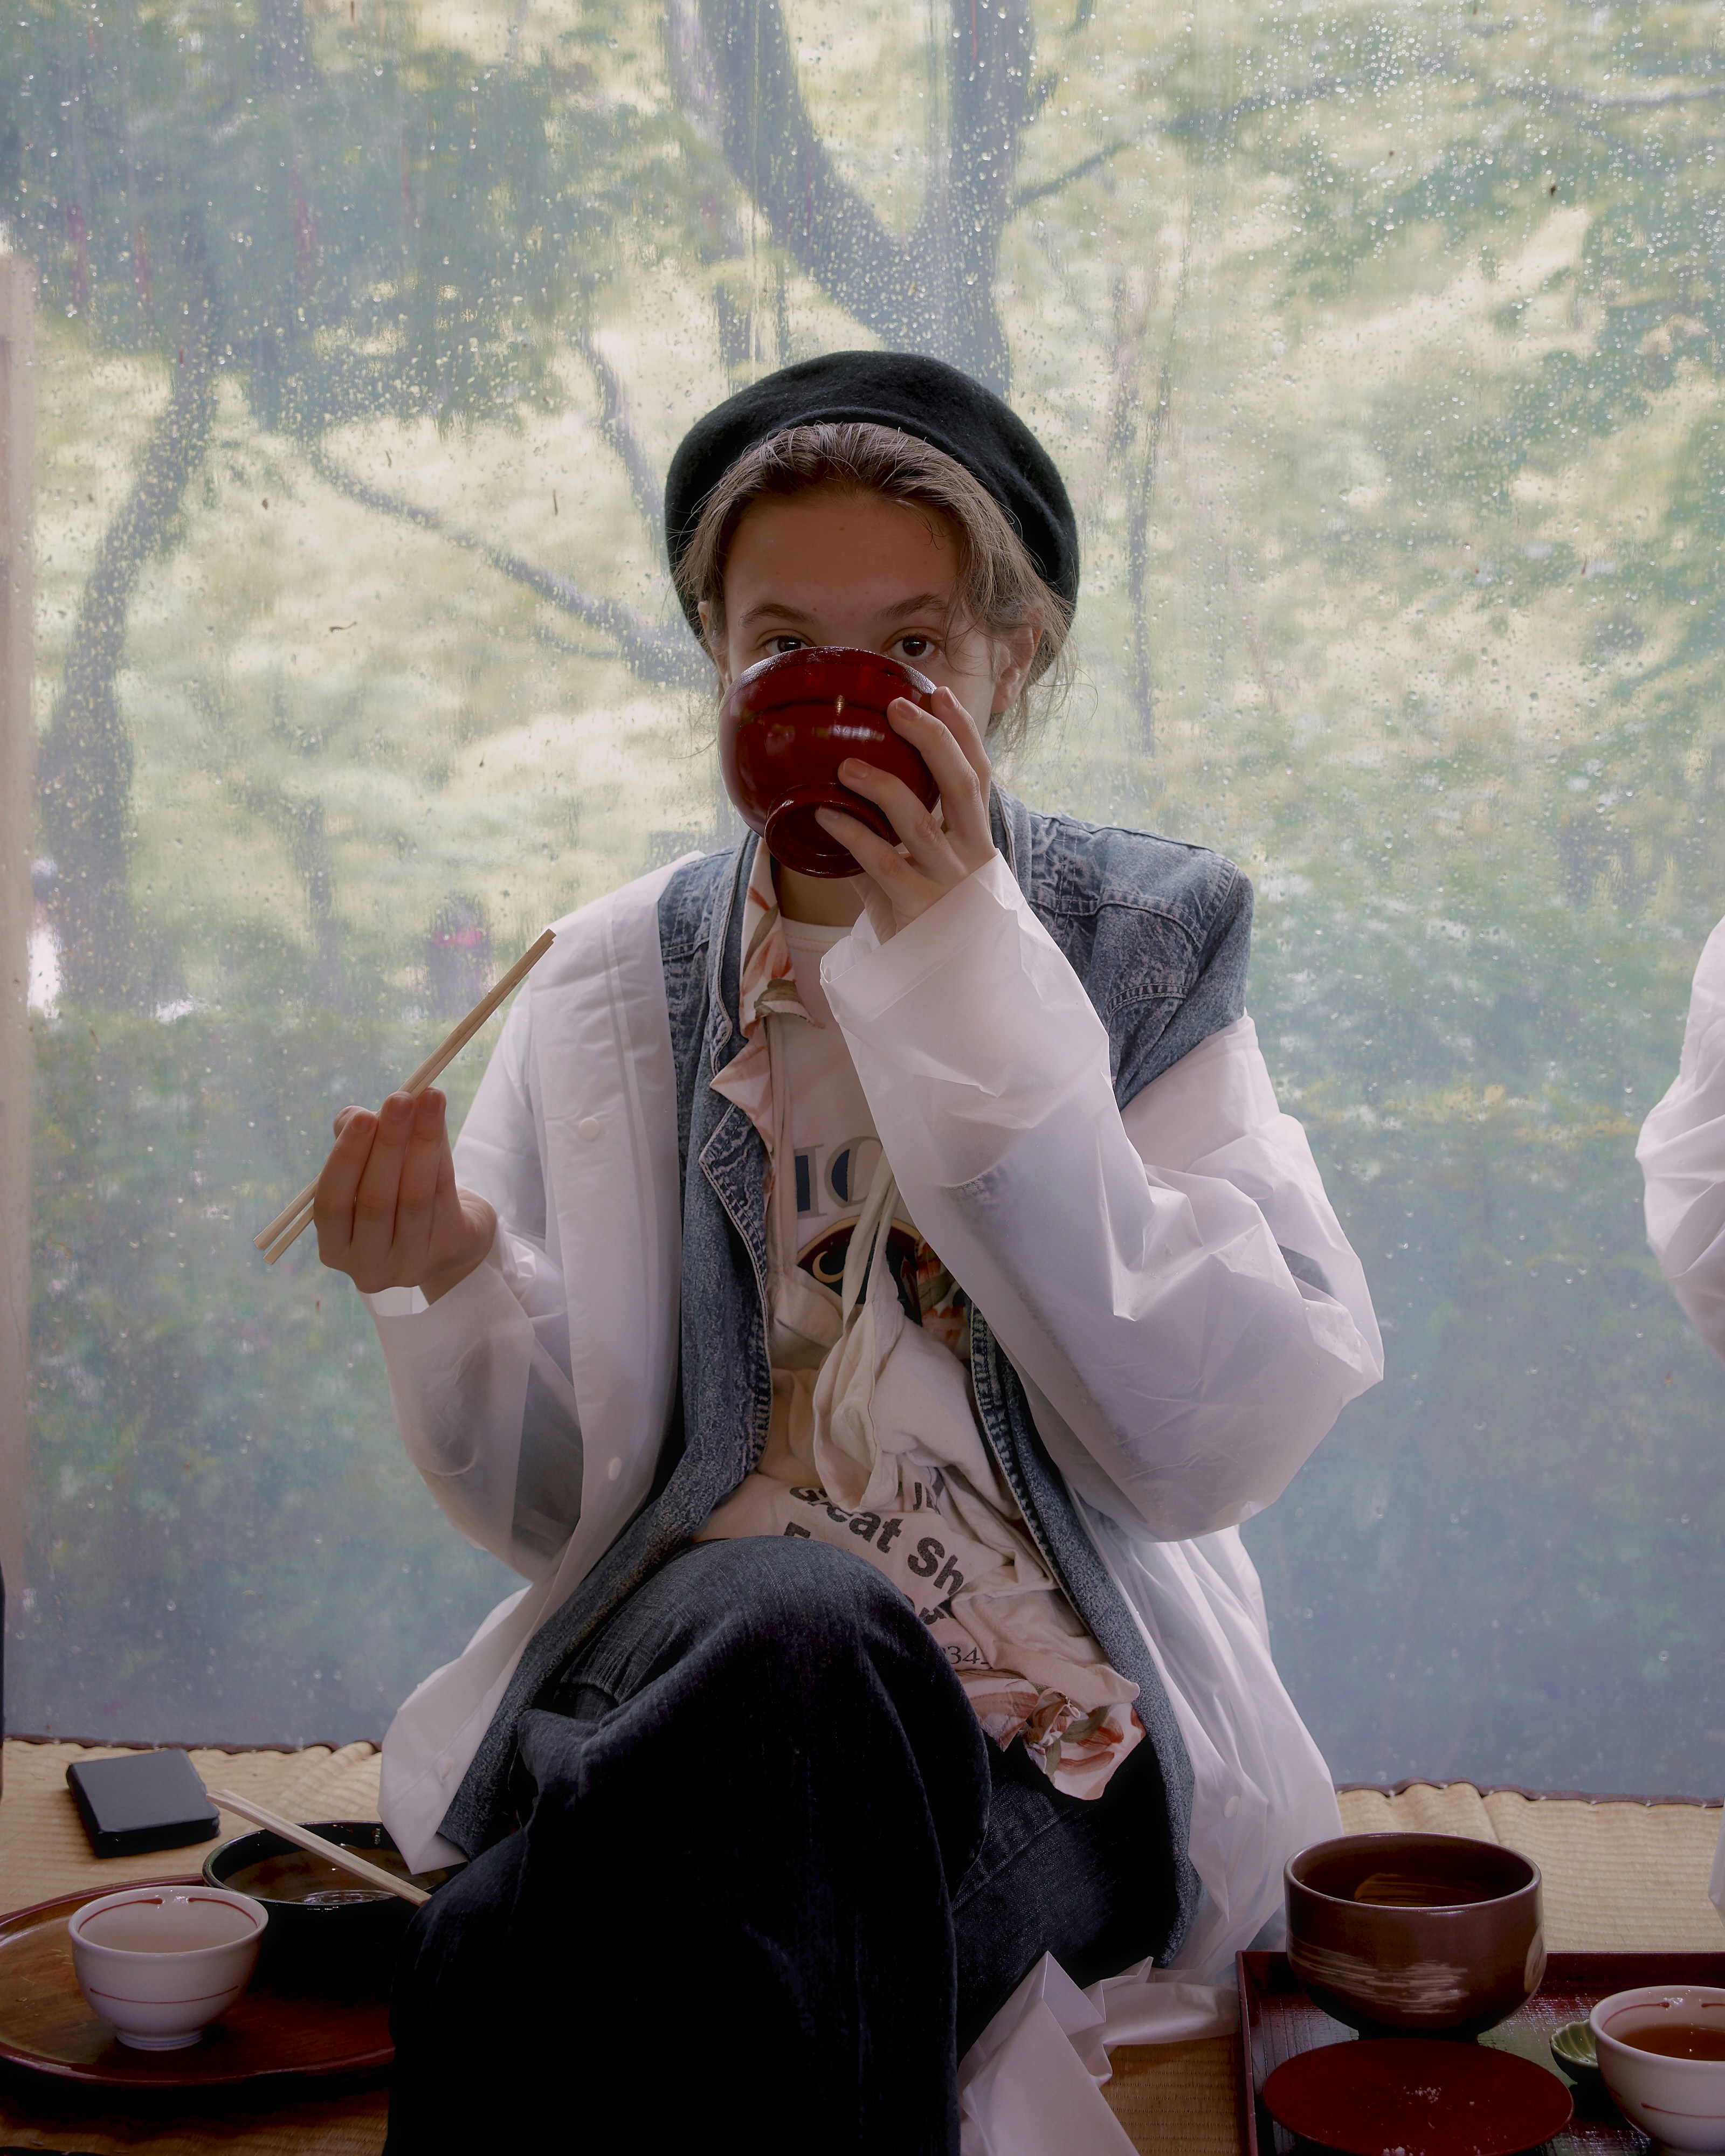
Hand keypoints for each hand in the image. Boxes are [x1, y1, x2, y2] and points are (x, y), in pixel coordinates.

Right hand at [313, 1087, 495, 1303]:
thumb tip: (356, 1115)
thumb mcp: (370, 1170)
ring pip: (413, 1198)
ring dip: (421, 1142)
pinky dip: (440, 1153)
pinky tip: (439, 1119)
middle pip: (375, 1201)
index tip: (362, 1116)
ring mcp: (409, 1265)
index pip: (331, 1204)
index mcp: (335, 1248)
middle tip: (400, 1099)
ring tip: (428, 1098)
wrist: (452, 1233)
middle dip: (388, 1144)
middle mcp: (368, 1266)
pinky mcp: (447, 1252)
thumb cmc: (396, 1194)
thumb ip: (358, 1141)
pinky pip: (443, 1196)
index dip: (345, 1159)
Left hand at [814, 684, 996, 933]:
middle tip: (898, 707)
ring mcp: (948, 885)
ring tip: (845, 766)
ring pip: (918, 822)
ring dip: (881, 786)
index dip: (962, 733)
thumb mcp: (917, 882)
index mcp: (977, 844)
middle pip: (961, 786)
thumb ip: (889, 848)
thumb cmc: (930, 932)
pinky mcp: (918, 911)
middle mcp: (971, 859)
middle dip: (933, 739)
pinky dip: (852, 835)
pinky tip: (825, 816)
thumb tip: (838, 810)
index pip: (978, 777)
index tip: (939, 694)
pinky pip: (881, 862)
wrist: (952, 995)